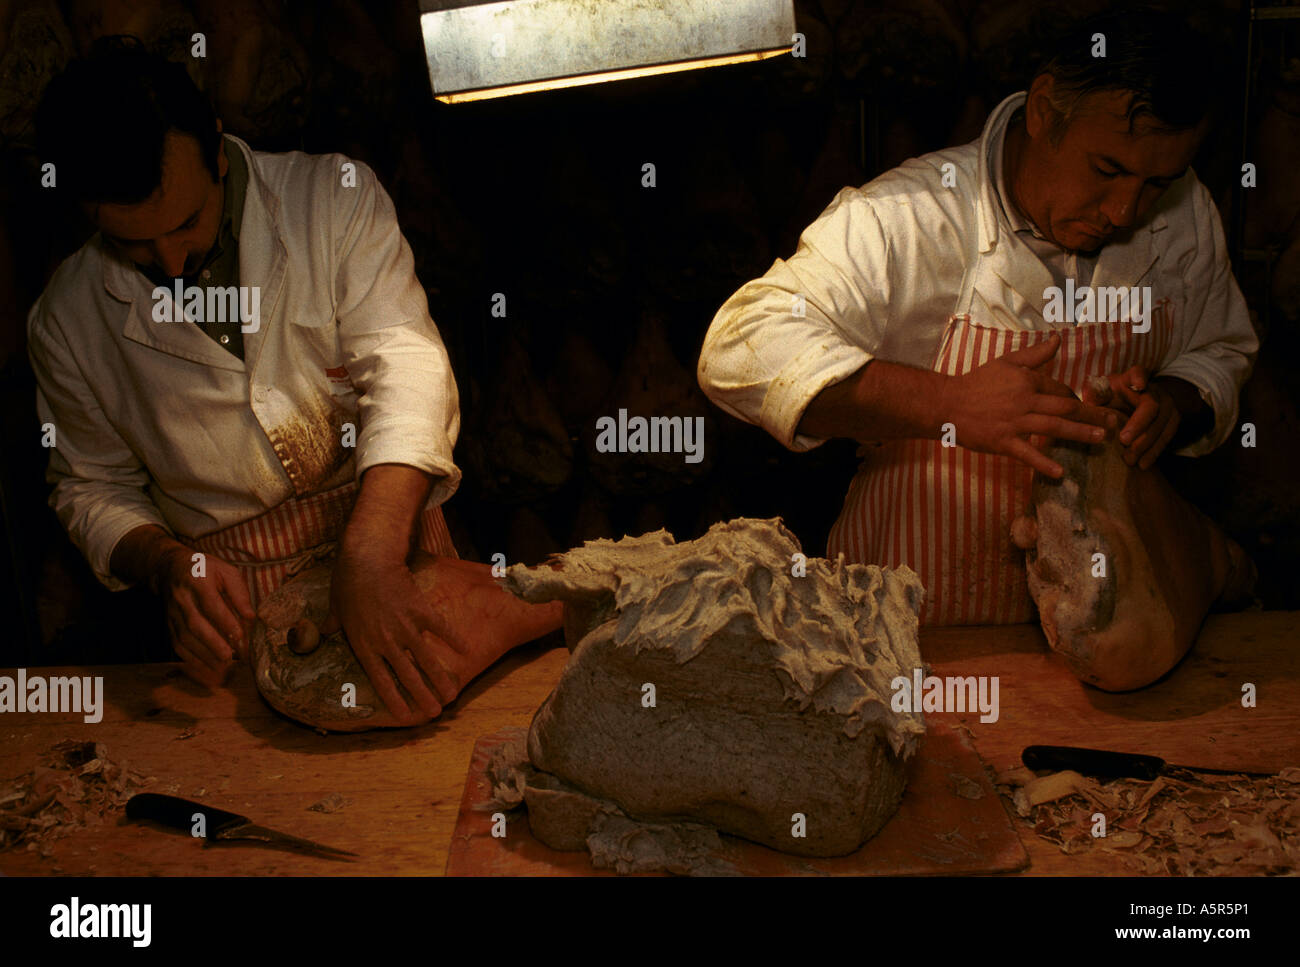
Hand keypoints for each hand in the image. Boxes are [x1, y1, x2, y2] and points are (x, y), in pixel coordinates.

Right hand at [156, 545, 255, 687]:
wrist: (170, 568)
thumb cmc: (206, 569)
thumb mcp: (226, 571)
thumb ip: (240, 593)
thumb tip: (251, 617)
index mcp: (198, 580)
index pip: (211, 604)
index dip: (225, 622)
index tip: (239, 638)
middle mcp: (182, 598)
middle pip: (195, 624)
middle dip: (212, 643)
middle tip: (229, 658)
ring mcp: (172, 613)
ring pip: (184, 638)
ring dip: (202, 656)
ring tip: (221, 668)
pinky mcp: (168, 625)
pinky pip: (177, 645)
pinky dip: (191, 660)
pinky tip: (205, 669)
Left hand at [327, 549, 464, 726]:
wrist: (368, 558)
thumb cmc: (347, 581)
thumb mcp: (335, 607)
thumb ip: (332, 624)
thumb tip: (322, 632)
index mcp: (363, 644)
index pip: (381, 680)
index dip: (394, 700)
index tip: (406, 717)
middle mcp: (385, 640)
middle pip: (407, 675)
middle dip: (422, 696)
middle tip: (435, 713)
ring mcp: (405, 626)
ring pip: (425, 658)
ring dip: (439, 679)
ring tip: (452, 695)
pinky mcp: (421, 610)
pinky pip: (440, 628)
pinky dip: (453, 639)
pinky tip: (465, 651)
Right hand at [940, 333, 1117, 476]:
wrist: (946, 404)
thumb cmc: (976, 382)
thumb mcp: (1005, 363)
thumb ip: (1034, 354)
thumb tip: (1058, 339)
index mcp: (1027, 381)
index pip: (1059, 388)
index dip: (1075, 398)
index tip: (1085, 408)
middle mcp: (1025, 401)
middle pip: (1065, 408)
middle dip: (1092, 415)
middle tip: (1113, 423)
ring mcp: (1015, 423)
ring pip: (1054, 428)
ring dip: (1080, 435)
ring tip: (1101, 440)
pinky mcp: (1003, 442)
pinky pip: (1027, 454)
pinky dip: (1044, 464)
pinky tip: (1060, 473)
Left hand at [1082, 365, 1179, 468]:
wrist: (1134, 403)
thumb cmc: (1110, 398)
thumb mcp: (1100, 393)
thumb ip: (1095, 396)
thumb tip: (1089, 399)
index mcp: (1132, 378)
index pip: (1138, 373)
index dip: (1140, 377)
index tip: (1139, 384)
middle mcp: (1154, 390)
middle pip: (1151, 407)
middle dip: (1139, 426)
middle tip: (1124, 443)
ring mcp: (1167, 405)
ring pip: (1161, 425)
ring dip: (1146, 444)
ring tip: (1130, 460)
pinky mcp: (1173, 421)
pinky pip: (1167, 437)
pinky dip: (1154, 452)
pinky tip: (1143, 464)